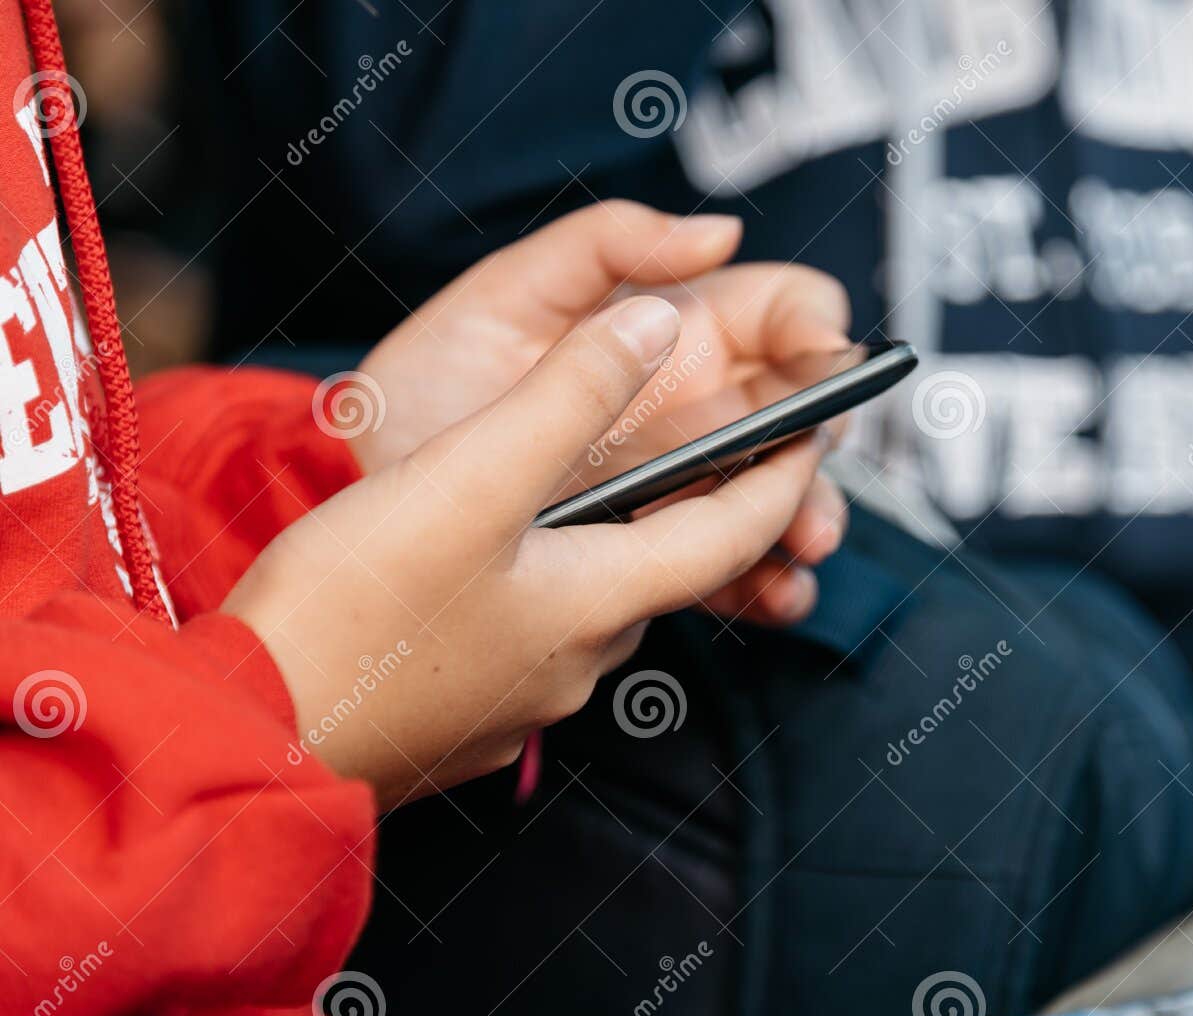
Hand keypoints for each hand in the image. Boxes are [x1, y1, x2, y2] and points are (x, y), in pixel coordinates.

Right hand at [224, 298, 830, 808]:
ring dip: (608, 543)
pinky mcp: (469, 714)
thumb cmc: (354, 612)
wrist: (253, 738)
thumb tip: (658, 327)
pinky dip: (539, 584)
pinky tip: (488, 564)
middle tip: (707, 440)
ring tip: (585, 485)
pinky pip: (532, 633)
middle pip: (666, 568)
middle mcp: (581, 659)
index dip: (785, 474)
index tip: (819, 429)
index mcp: (602, 600)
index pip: (734, 532)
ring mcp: (526, 697)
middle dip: (697, 505)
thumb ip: (570, 398)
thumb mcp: (469, 478)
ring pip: (594, 600)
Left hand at [352, 200, 852, 624]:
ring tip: (802, 545)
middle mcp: (685, 410)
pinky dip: (762, 584)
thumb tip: (720, 235)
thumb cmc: (423, 387)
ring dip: (804, 519)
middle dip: (821, 439)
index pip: (775, 316)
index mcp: (668, 335)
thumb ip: (606, 248)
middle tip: (811, 463)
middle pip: (795, 414)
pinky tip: (772, 595)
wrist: (359, 499)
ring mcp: (672, 485)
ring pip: (771, 498)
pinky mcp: (649, 554)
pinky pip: (724, 569)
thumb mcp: (504, 295)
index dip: (815, 326)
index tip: (824, 352)